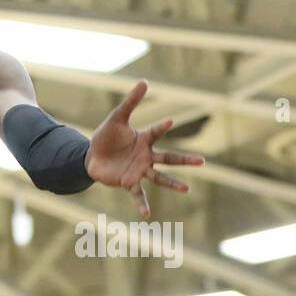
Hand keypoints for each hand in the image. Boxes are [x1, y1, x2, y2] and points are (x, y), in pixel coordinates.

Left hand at [84, 80, 202, 218]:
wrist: (92, 156)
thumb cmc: (106, 136)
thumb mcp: (116, 118)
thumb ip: (131, 102)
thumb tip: (145, 82)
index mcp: (145, 139)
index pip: (157, 132)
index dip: (162, 127)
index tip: (170, 121)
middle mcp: (146, 156)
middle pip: (170, 158)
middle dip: (185, 159)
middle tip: (203, 161)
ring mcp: (139, 171)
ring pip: (160, 177)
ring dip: (173, 183)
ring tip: (187, 189)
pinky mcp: (129, 182)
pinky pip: (138, 194)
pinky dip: (142, 204)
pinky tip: (147, 214)